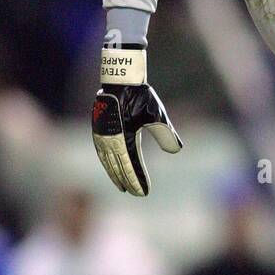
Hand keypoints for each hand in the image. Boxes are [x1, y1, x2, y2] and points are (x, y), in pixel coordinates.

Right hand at [92, 46, 182, 196]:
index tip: (144, 192)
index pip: (131, 166)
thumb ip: (165, 133)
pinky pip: (101, 152)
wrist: (119, 80)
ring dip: (114, 175)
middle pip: (119, 168)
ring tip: (121, 186)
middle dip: (127, 182)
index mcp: (125, 139)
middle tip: (135, 194)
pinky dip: (106, 163)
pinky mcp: (98, 130)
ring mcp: (102, 136)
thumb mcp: (157, 114)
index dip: (137, 180)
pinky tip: (110, 168)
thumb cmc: (140, 97)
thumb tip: (176, 150)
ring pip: (108, 162)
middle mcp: (111, 140)